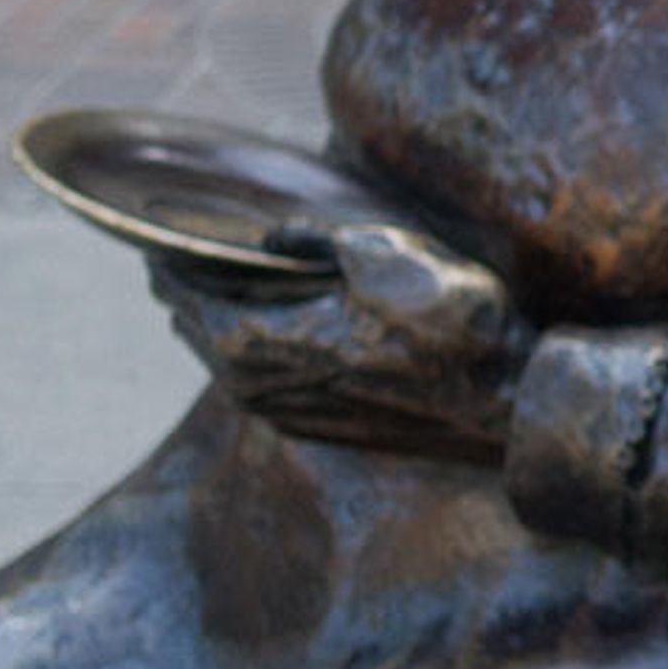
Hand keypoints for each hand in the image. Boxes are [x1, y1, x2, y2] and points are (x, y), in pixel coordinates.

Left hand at [155, 224, 533, 460]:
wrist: (508, 401)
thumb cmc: (454, 323)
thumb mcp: (390, 253)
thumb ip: (321, 240)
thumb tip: (275, 236)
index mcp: (269, 341)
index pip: (192, 302)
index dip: (173, 270)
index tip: (158, 246)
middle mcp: (267, 389)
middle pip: (201, 339)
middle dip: (187, 300)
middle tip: (178, 270)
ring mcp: (295, 416)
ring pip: (229, 372)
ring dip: (217, 335)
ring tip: (215, 303)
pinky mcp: (324, 432)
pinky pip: (263, 393)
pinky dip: (251, 364)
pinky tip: (269, 345)